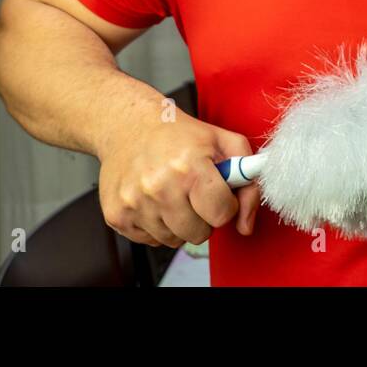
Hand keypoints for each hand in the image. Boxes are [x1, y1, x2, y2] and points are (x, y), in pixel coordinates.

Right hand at [96, 109, 260, 246]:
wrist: (129, 126)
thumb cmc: (180, 135)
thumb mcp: (225, 143)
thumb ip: (249, 182)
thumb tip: (246, 226)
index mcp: (189, 167)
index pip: (222, 215)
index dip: (226, 205)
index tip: (218, 191)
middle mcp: (159, 187)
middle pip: (199, 234)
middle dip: (203, 217)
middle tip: (194, 192)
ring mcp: (135, 204)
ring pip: (175, 240)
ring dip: (180, 223)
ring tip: (173, 193)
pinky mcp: (117, 216)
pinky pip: (151, 241)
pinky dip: (157, 225)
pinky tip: (155, 200)